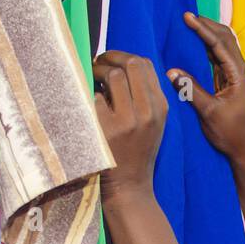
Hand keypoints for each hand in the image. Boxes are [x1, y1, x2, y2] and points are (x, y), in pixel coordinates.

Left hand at [93, 51, 167, 208]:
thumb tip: (122, 63)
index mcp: (160, 107)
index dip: (125, 56)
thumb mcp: (152, 123)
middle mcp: (147, 112)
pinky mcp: (107, 130)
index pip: (146, 65)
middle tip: (96, 64)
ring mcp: (127, 121)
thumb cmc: (136, 152)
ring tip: (88, 79)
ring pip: (113, 75)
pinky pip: (94, 97)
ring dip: (96, 71)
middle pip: (131, 64)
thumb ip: (145, 96)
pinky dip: (87, 93)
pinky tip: (84, 100)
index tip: (110, 60)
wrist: (129, 187)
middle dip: (110, 57)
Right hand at [169, 12, 244, 165]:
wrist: (244, 149)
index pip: (220, 44)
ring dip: (207, 34)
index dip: (203, 29)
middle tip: (187, 16)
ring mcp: (236, 75)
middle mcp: (241, 71)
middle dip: (207, 26)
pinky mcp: (230, 81)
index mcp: (239, 75)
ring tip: (190, 24)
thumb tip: (171, 71)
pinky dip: (207, 48)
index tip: (187, 17)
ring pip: (223, 47)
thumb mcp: (208, 112)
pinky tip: (195, 43)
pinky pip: (218, 58)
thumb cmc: (230, 133)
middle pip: (225, 39)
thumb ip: (191, 89)